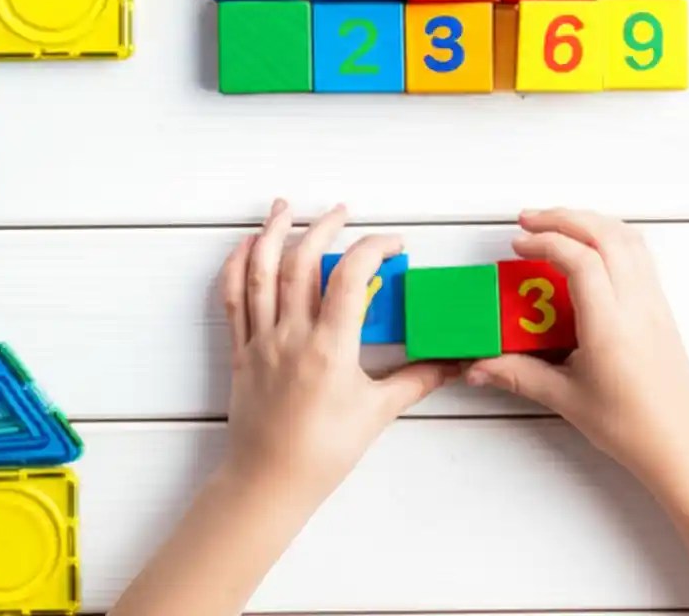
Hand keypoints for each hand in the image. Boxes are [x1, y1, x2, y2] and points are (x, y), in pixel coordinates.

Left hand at [218, 200, 453, 505]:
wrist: (269, 481)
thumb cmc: (323, 452)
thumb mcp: (378, 413)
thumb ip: (417, 379)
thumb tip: (454, 362)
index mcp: (329, 348)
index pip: (350, 278)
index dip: (373, 249)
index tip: (392, 244)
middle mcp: (291, 336)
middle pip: (303, 262)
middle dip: (324, 228)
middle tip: (343, 212)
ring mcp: (261, 340)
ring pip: (262, 272)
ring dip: (274, 233)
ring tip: (285, 206)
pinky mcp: (241, 351)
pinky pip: (234, 298)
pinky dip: (238, 265)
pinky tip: (248, 246)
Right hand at [467, 209, 688, 477]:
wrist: (681, 445)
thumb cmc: (633, 427)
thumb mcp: (566, 399)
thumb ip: (518, 375)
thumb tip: (480, 366)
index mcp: (611, 325)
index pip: (580, 260)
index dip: (546, 242)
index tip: (518, 246)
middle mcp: (636, 305)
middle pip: (605, 234)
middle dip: (564, 217)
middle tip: (529, 220)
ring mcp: (653, 303)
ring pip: (627, 238)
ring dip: (590, 222)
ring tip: (558, 225)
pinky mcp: (661, 308)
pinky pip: (639, 255)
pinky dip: (611, 238)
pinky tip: (591, 250)